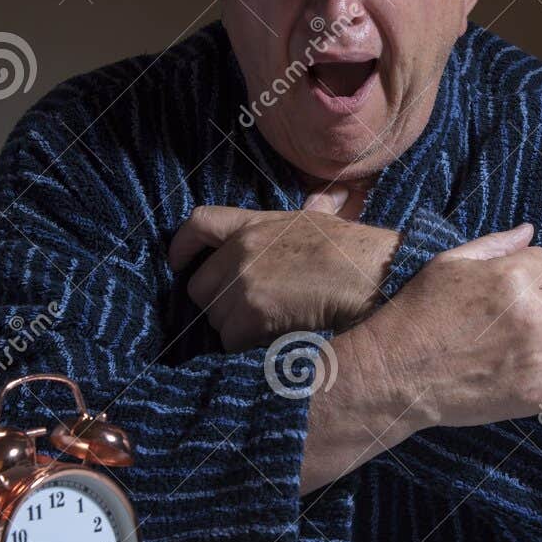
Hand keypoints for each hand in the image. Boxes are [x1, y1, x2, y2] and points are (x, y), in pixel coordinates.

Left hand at [168, 189, 399, 351]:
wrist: (364, 272)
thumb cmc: (348, 248)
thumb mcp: (317, 218)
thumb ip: (302, 214)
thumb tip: (330, 198)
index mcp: (252, 224)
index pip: (199, 224)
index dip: (181, 246)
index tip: (177, 264)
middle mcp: (239, 251)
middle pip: (199, 286)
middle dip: (217, 303)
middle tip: (245, 310)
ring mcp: (242, 283)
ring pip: (215, 318)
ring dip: (235, 326)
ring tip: (268, 321)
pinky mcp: (251, 314)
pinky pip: (231, 339)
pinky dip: (247, 343)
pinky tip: (273, 334)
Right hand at [336, 224, 541, 433]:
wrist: (393, 375)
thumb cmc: (415, 314)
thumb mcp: (447, 265)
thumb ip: (494, 245)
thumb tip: (530, 230)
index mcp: (510, 277)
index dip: (532, 273)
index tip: (512, 290)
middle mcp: (531, 316)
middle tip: (531, 314)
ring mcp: (538, 359)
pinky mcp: (537, 396)